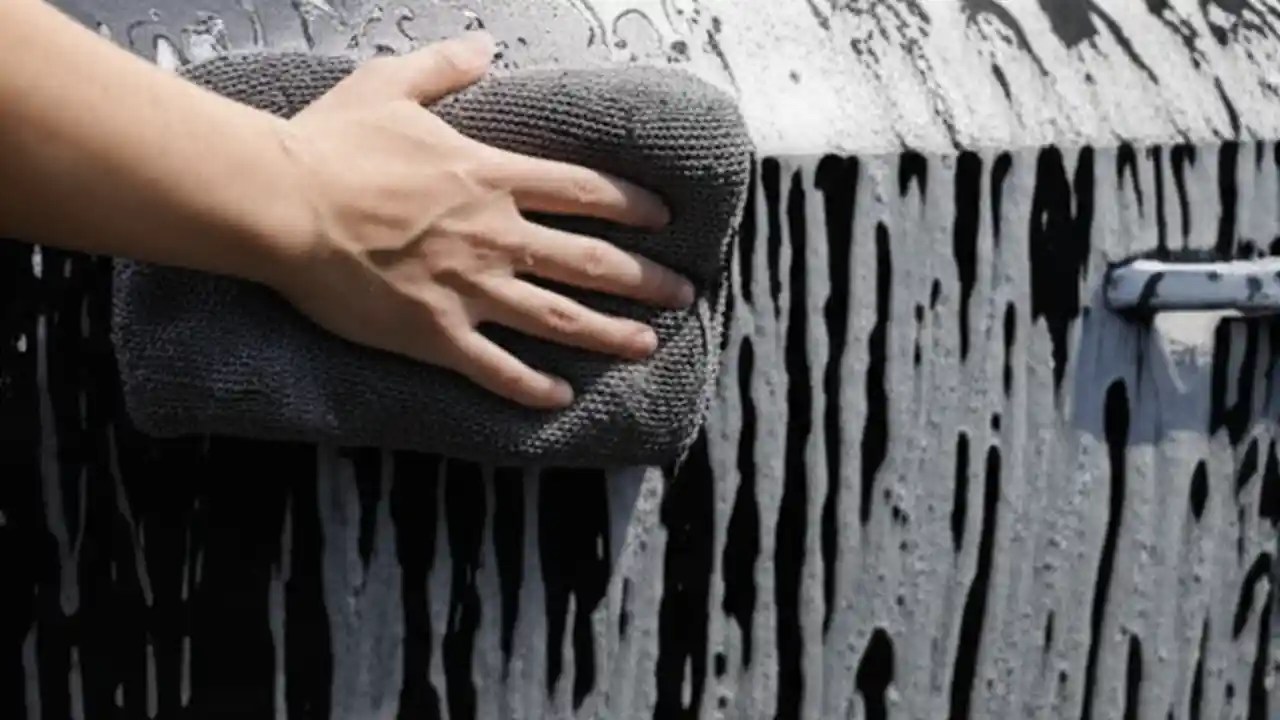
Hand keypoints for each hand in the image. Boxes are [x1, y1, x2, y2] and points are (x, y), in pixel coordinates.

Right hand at [265, 32, 693, 408]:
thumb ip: (445, 68)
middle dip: (645, 279)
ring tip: (649, 345)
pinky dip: (530, 387)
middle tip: (684, 293)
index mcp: (490, 177)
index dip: (633, 205)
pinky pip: (494, 368)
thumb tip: (485, 49)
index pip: (584, 191)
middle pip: (590, 261)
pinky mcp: (434, 333)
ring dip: (611, 334)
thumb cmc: (330, 145)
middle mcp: (494, 236)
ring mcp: (469, 288)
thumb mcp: (390, 85)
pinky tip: (560, 398)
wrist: (280, 203)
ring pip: (560, 318)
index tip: (666, 220)